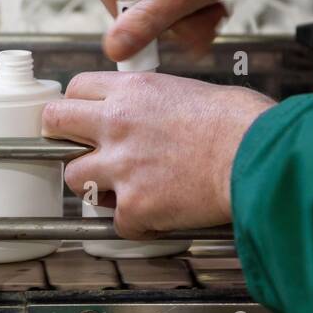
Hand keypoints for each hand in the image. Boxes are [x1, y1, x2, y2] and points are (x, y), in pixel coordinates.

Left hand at [43, 71, 275, 236]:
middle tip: (82, 149)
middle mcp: (117, 124)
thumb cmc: (241, 123)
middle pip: (54, 124)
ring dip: (96, 185)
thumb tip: (152, 114)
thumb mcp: (190, 90)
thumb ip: (155, 101)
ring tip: (126, 188)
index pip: (75, 89)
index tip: (85, 117)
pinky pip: (116, 222)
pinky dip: (135, 223)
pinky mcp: (134, 206)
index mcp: (132, 91)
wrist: (258, 158)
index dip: (78, 106)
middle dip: (64, 138)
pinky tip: (157, 215)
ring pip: (74, 178)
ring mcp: (121, 166)